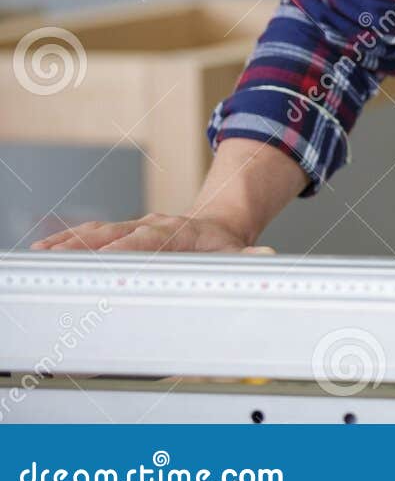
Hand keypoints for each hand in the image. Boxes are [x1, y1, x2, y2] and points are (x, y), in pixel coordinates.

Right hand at [30, 213, 275, 254]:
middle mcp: (153, 225)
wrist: (220, 223)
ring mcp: (135, 226)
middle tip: (58, 257)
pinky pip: (92, 233)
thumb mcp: (241, 252)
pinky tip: (45, 249)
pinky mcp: (123, 231)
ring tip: (42, 253)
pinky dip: (68, 240)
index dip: (129, 247)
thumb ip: (251, 258)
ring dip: (70, 242)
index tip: (110, 256)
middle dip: (87, 245)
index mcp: (178, 231)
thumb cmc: (224, 245)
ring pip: (98, 230)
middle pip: (115, 232)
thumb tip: (267, 257)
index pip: (149, 239)